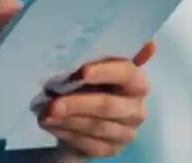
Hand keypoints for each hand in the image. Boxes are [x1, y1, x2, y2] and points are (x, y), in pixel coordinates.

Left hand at [38, 41, 155, 159]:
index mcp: (137, 82)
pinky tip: (51, 125)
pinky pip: (88, 143)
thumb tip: (147, 43)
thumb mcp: (94, 63)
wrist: (85, 113)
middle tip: (52, 103)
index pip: (127, 74)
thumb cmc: (90, 81)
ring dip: (67, 120)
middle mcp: (136, 109)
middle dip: (78, 104)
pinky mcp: (110, 150)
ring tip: (44, 114)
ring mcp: (125, 133)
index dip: (105, 72)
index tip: (82, 72)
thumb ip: (103, 50)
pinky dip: (66, 133)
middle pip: (108, 105)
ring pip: (95, 126)